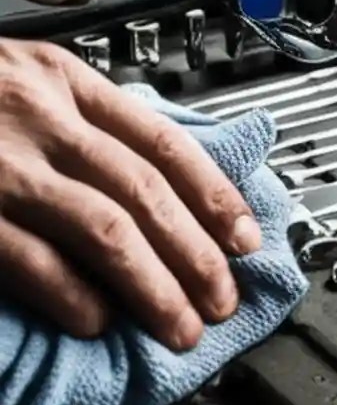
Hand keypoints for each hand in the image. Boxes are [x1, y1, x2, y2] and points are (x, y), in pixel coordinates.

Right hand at [0, 38, 260, 349]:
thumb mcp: (24, 81)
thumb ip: (86, 119)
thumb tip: (163, 183)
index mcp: (63, 80)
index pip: (163, 143)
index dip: (215, 197)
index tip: (245, 238)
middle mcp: (37, 116)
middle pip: (145, 192)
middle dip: (196, 254)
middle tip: (221, 298)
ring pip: (104, 228)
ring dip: (152, 285)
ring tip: (178, 324)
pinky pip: (29, 259)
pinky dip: (71, 294)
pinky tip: (97, 320)